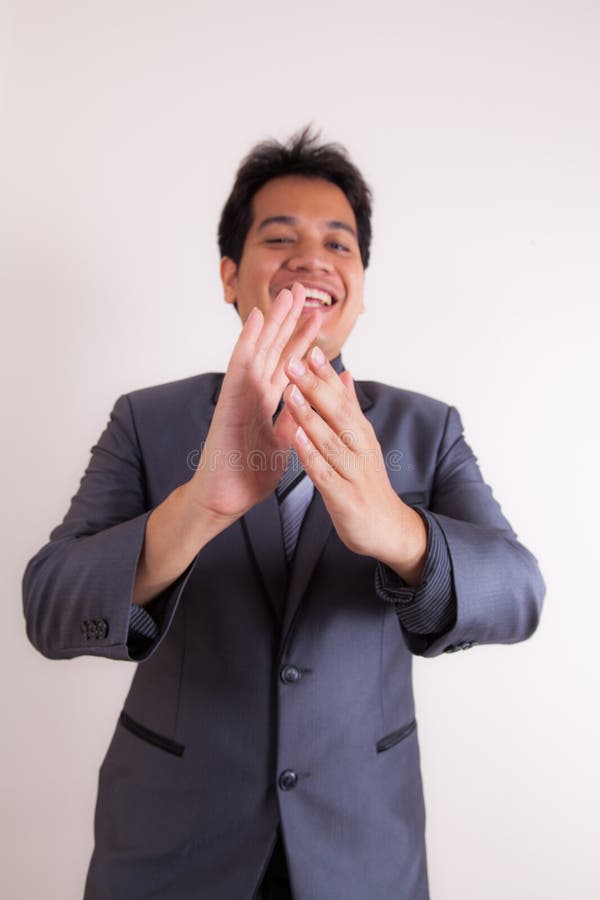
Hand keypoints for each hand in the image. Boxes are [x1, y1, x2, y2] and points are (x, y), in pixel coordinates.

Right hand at [189, 283, 321, 522]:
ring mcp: (240, 396)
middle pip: (273, 350)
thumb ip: (293, 418)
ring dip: (271, 322)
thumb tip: (310, 399)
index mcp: (267, 404)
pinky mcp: (229, 402)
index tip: (316, 318)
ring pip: (258, 350)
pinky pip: (239, 366)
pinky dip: (247, 341)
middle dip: (287, 321)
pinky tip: (255, 318)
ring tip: (284, 295)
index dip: (301, 341)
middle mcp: (253, 394)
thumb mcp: (283, 443)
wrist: (223, 499)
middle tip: (300, 290)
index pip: (287, 365)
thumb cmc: (247, 474)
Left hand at [283, 347, 426, 584]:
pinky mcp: (344, 497)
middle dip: (315, 386)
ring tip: (290, 392)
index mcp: (361, 433)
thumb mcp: (362, 442)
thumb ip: (350, 409)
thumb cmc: (367, 484)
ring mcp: (354, 472)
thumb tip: (345, 374)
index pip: (343, 397)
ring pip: (330, 439)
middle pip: (337, 413)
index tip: (310, 349)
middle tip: (293, 361)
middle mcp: (361, 448)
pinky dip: (310, 454)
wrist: (387, 529)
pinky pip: (324, 472)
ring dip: (309, 415)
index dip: (326, 374)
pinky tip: (295, 438)